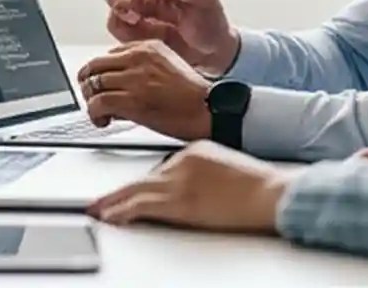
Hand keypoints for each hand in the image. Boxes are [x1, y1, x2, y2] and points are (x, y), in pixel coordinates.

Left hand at [77, 40, 212, 140]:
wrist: (209, 109)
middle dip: (88, 83)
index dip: (102, 72)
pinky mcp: (131, 100)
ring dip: (91, 102)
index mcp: (149, 46)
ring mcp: (134, 78)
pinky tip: (103, 121)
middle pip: (94, 65)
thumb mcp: (169, 66)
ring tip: (100, 112)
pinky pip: (97, 104)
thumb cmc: (194, 96)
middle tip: (92, 96)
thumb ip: (143, 68)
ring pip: (92, 85)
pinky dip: (94, 114)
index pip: (109, 54)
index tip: (103, 84)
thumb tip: (118, 83)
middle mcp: (138, 58)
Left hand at [88, 141, 291, 233]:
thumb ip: (208, 173)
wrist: (269, 193)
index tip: (132, 191)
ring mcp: (179, 180)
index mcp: (197, 150)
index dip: (145, 183)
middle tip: (101, 200)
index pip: (162, 167)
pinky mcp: (179, 200)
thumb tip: (199, 190)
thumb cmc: (259, 187)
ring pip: (137, 190)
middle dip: (121, 191)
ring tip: (98, 210)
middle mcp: (184, 161)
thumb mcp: (229, 170)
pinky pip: (142, 205)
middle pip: (144, 177)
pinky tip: (112, 217)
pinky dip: (123, 211)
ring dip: (115, 202)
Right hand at [105, 0, 238, 75]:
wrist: (216, 54)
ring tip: (136, 23)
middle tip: (129, 10)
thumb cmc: (213, 22)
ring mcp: (141, 19)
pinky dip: (122, 33)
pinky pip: (120, 33)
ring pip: (114, 11)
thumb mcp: (206, 0)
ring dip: (118, 16)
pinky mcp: (138, 39)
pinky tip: (138, 37)